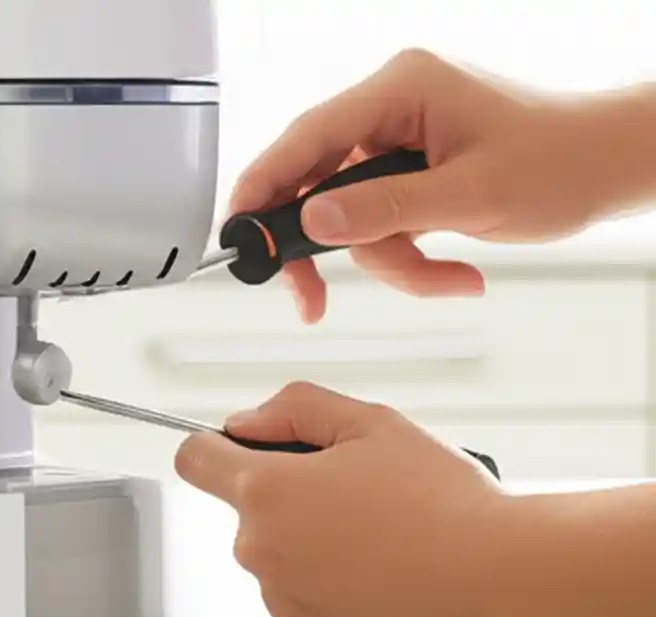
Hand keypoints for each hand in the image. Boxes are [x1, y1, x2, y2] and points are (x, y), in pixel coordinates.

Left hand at [173, 382, 511, 616]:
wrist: (499, 577)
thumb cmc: (443, 501)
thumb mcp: (370, 422)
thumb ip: (294, 408)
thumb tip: (246, 422)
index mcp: (266, 490)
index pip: (194, 458)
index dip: (214, 444)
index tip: (236, 446)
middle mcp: (260, 549)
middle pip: (244, 507)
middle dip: (284, 491)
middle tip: (350, 487)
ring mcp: (281, 596)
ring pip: (274, 552)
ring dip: (306, 537)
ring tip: (375, 531)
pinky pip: (297, 592)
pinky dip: (324, 579)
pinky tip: (376, 567)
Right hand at [234, 49, 655, 322]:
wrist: (609, 167)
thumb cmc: (562, 160)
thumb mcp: (470, 195)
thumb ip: (384, 209)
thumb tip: (311, 219)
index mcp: (399, 89)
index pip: (305, 137)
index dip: (262, 186)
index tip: (238, 235)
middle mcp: (389, 108)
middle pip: (316, 182)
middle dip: (327, 247)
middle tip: (309, 297)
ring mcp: (397, 139)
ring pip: (349, 215)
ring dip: (387, 261)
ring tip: (442, 281)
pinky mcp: (407, 170)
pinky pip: (378, 222)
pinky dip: (405, 257)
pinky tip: (451, 272)